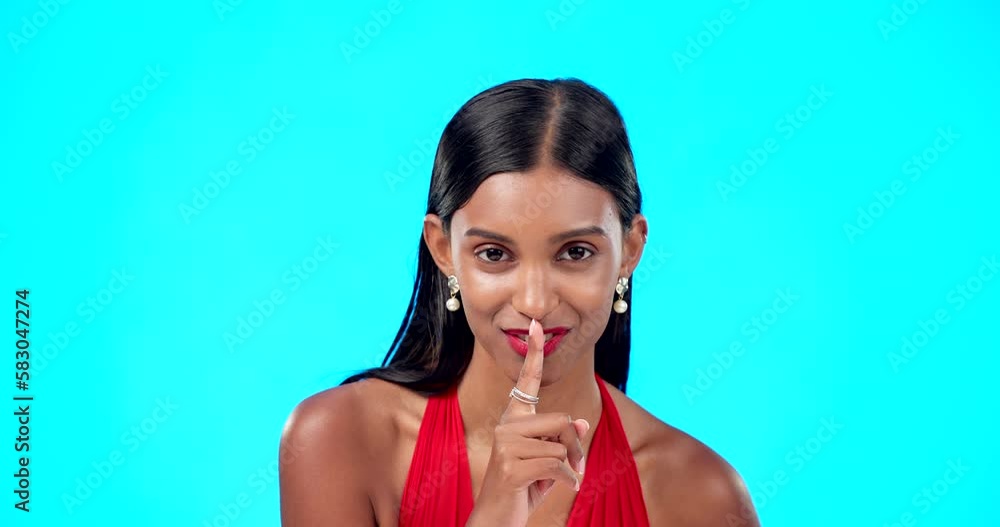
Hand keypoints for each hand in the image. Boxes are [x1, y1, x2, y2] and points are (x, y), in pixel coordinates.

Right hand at [465, 319, 589, 526]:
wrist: (495, 520)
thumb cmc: (523, 490)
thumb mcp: (548, 462)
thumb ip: (562, 441)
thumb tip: (580, 423)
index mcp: (513, 421)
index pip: (525, 382)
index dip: (533, 354)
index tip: (536, 325)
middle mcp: (506, 426)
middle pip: (562, 419)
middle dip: (576, 447)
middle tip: (575, 469)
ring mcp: (506, 444)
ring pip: (561, 443)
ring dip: (571, 467)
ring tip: (560, 481)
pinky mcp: (511, 465)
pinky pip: (558, 463)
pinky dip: (568, 479)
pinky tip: (563, 488)